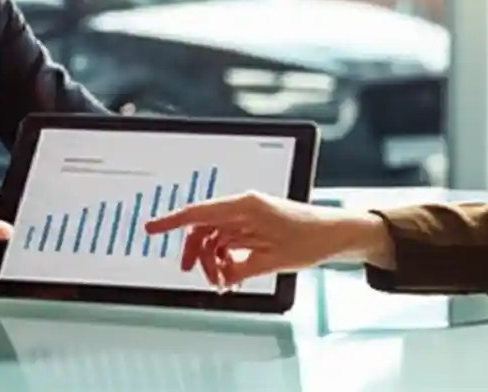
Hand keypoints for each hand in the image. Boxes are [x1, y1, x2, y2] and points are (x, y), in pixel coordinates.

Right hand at [144, 191, 392, 288]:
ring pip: (215, 237)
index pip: (199, 212)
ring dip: (213, 261)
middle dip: (196, 253)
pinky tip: (231, 276)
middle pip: (204, 228)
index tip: (151, 228)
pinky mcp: (254, 226)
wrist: (336, 233)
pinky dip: (226, 259)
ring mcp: (248, 216)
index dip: (171, 221)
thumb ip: (239, 267)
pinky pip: (229, 242)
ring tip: (223, 282)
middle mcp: (244, 207)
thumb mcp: (271, 260)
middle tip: (196, 276)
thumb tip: (220, 275)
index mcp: (245, 206)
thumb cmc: (311, 238)